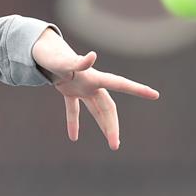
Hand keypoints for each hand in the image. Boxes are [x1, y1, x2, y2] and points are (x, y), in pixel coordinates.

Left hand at [31, 28, 159, 149]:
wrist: (40, 50)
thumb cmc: (52, 55)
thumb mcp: (63, 61)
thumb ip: (78, 62)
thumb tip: (92, 56)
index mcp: (94, 77)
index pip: (120, 84)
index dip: (137, 90)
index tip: (155, 95)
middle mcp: (91, 83)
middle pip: (107, 107)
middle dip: (112, 126)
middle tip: (115, 145)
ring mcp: (81, 87)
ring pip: (96, 110)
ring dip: (103, 125)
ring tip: (111, 143)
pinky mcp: (68, 91)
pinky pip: (74, 109)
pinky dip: (74, 122)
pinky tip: (73, 137)